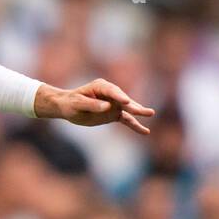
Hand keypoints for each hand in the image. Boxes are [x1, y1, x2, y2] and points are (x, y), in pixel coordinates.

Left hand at [34, 78, 154, 134]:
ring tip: (150, 113)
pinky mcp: (114, 113)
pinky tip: (145, 131)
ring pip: (128, 109)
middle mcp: (110, 94)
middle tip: (144, 111)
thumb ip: (91, 105)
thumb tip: (107, 107)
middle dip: (134, 106)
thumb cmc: (71, 103)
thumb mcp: (77, 104)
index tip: (127, 102)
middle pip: (124, 100)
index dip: (119, 96)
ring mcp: (114, 104)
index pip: (112, 91)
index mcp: (100, 87)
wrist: (68, 107)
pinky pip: (126, 119)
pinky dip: (135, 125)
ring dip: (138, 112)